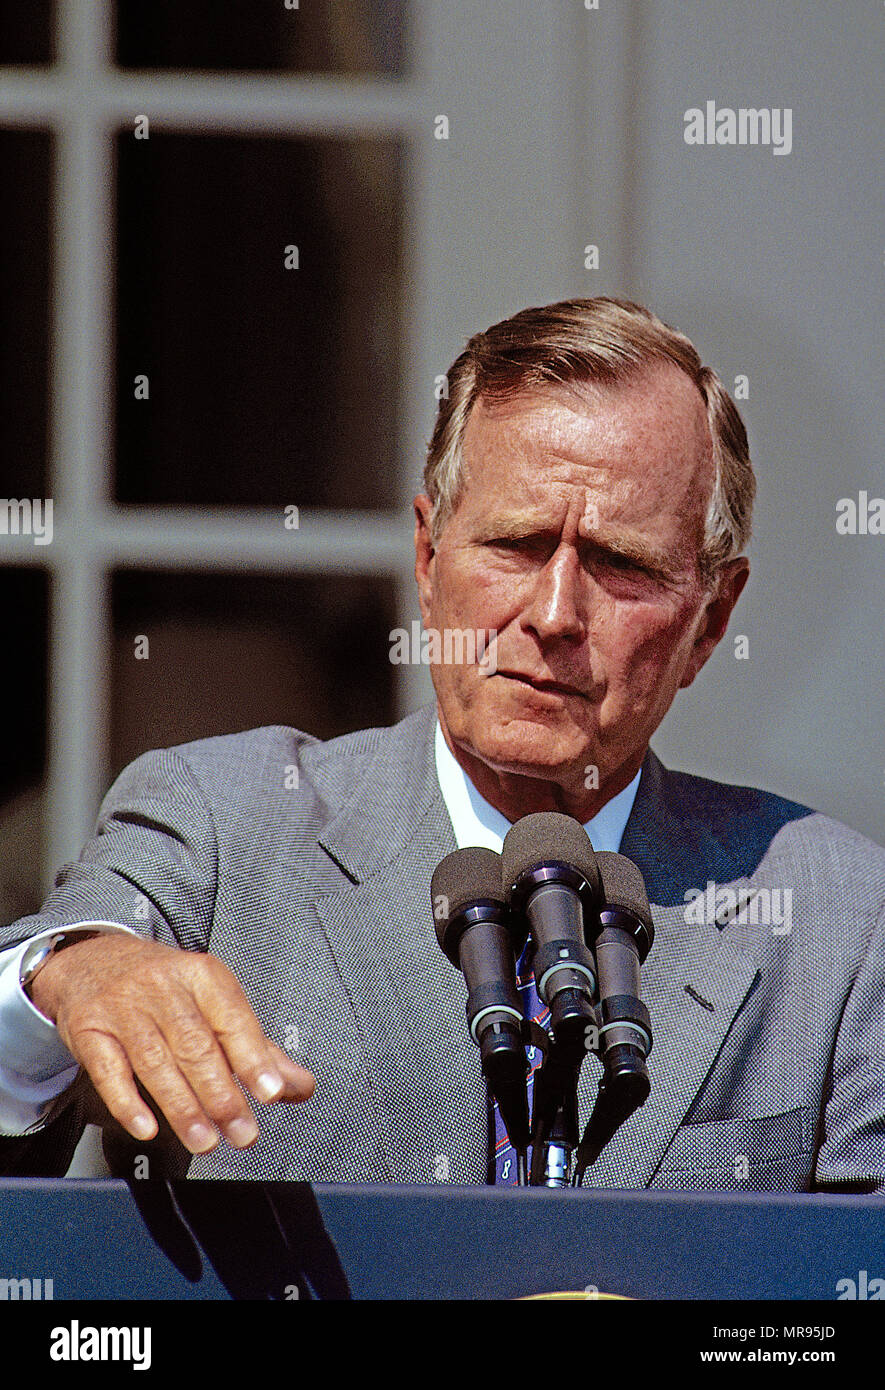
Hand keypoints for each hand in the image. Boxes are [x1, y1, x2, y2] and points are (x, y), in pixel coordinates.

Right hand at [28, 934, 314, 1153]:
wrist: (94, 961)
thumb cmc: (164, 988)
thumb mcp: (212, 1002)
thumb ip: (255, 1046)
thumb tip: (298, 1085)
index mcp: (202, 975)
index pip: (232, 1018)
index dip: (252, 1057)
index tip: (270, 1091)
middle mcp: (162, 987)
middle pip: (195, 1045)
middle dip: (221, 1095)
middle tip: (242, 1132)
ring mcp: (123, 1007)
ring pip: (156, 1062)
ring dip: (182, 1107)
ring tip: (205, 1139)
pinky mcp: (89, 1030)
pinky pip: (108, 1070)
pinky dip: (128, 1103)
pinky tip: (148, 1128)